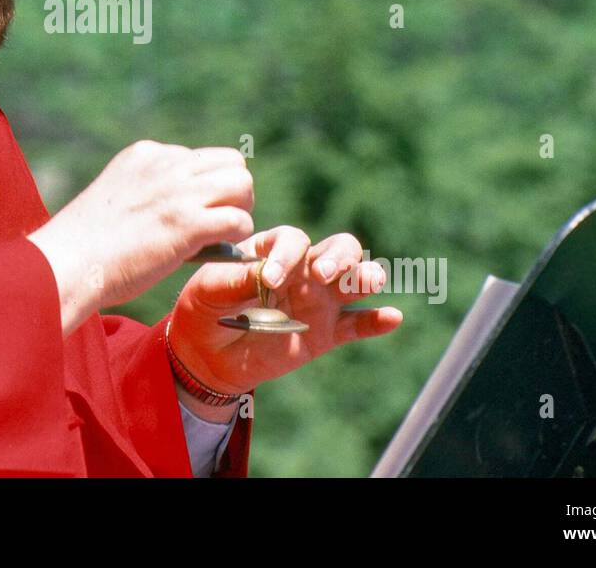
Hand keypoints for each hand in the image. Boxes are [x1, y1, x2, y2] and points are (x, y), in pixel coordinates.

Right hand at [29, 141, 254, 334]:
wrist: (68, 262)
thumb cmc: (87, 244)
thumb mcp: (119, 197)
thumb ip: (151, 193)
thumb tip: (189, 213)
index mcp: (146, 155)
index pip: (200, 158)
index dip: (207, 186)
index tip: (197, 211)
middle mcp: (166, 164)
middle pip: (232, 162)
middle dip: (233, 192)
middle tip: (221, 221)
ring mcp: (179, 191)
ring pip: (242, 183)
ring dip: (240, 210)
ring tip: (223, 235)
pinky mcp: (188, 223)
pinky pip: (238, 219)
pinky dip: (236, 236)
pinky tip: (219, 250)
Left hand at [167, 227, 403, 394]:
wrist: (206, 355)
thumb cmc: (203, 310)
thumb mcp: (207, 291)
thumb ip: (233, 280)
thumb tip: (262, 273)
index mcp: (272, 251)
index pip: (293, 240)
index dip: (287, 254)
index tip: (269, 279)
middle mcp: (302, 270)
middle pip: (338, 248)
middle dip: (339, 256)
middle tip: (323, 274)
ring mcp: (317, 301)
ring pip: (354, 280)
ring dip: (365, 276)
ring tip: (367, 283)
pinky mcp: (325, 333)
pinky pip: (357, 324)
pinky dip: (377, 321)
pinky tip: (392, 317)